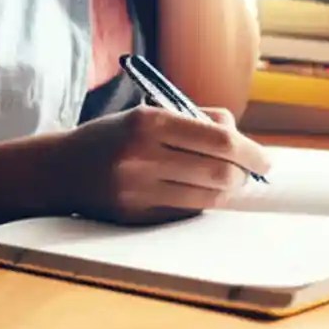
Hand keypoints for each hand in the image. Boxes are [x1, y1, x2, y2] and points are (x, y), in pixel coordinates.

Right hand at [44, 105, 270, 225]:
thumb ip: (199, 120)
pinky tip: (195, 193)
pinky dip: (201, 203)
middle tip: (251, 174)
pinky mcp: (134, 216)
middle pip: (219, 173)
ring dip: (226, 192)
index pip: (220, 140)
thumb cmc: (118, 136)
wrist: (61, 169)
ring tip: (229, 182)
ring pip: (207, 198)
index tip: (267, 161)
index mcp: (149, 121)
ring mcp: (137, 190)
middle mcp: (142, 156)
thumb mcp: (151, 112)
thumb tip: (243, 139)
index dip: (251, 152)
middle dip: (244, 175)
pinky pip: (186, 213)